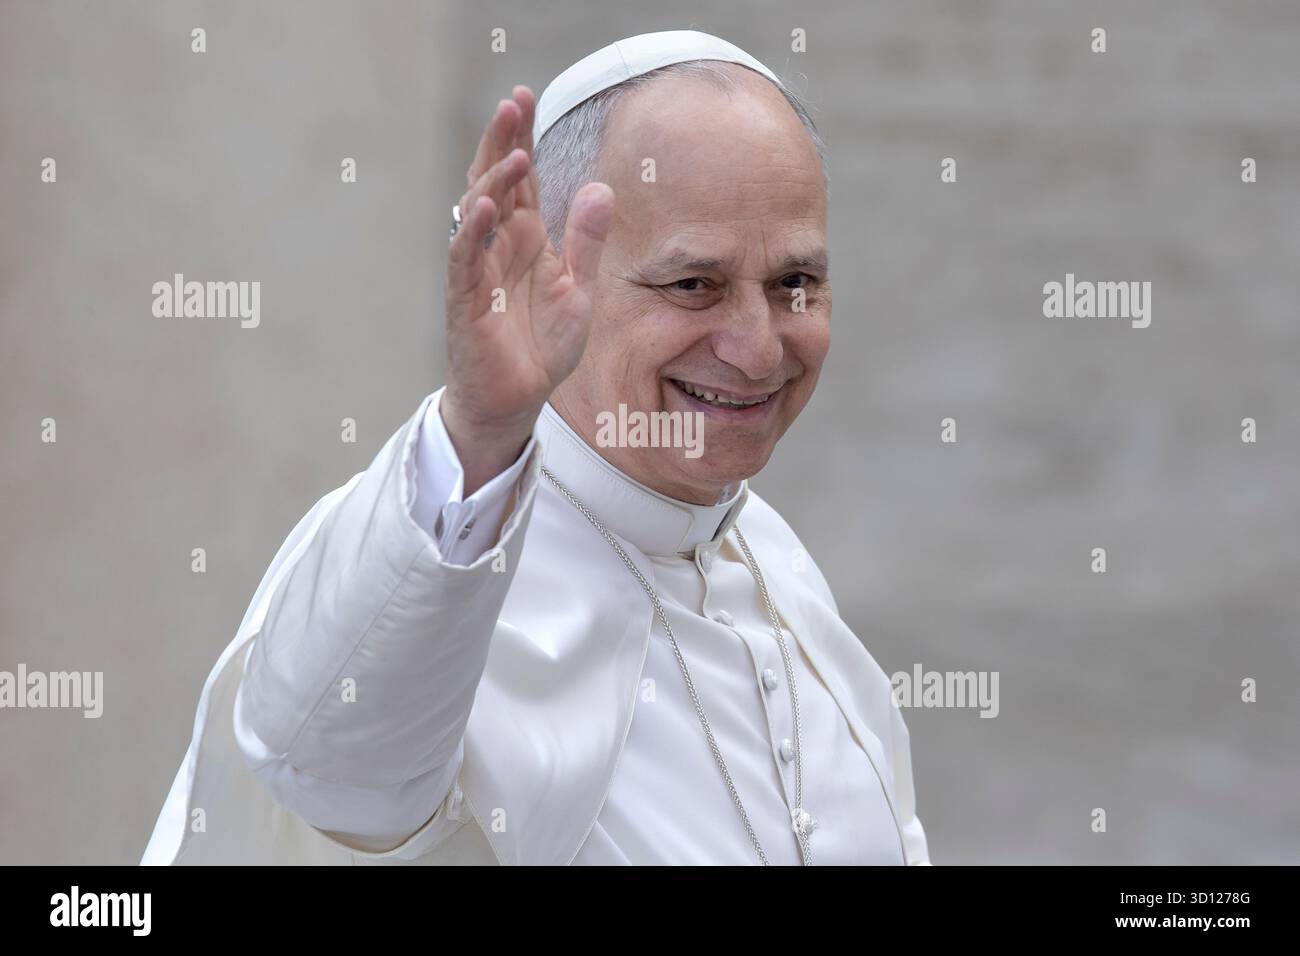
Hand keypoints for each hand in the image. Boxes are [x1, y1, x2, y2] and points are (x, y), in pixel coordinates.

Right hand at [442, 85, 614, 494]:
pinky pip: (465, 257)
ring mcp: (478, 269)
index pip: (521, 178)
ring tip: (514, 151)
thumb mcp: (579, 290)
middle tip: (512, 101)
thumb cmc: (542, 346)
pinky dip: (472, 230)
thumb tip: (602, 187)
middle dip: (501, 141)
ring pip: (478, 212)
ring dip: (492, 180)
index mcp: (526, 238)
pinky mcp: (466, 299)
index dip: (520, 136)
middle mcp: (498, 245)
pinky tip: (484, 204)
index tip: (525, 95)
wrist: (517, 398)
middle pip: (494, 181)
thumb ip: (587, 241)